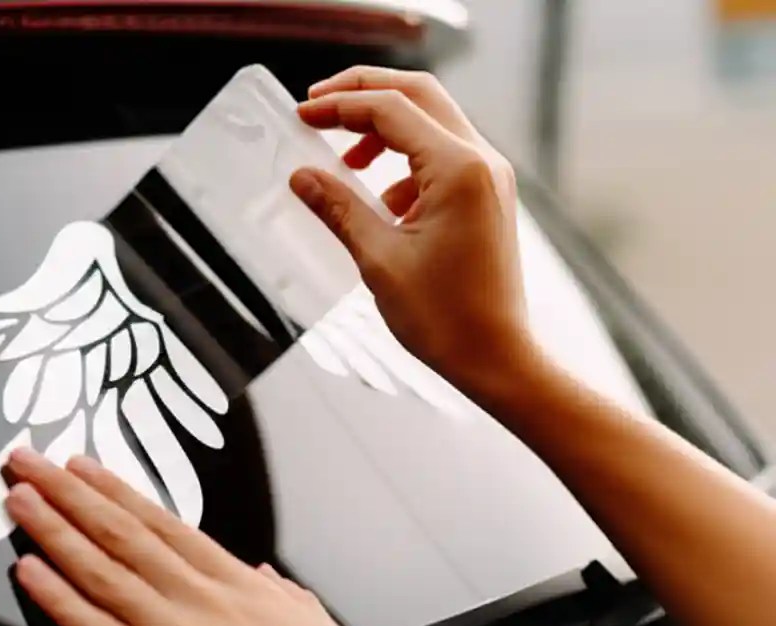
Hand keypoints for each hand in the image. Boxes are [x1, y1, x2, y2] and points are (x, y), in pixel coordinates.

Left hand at [3, 449, 403, 625]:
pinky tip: (29, 570)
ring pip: (102, 571)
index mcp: (235, 583)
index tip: (82, 466)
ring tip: (20, 499)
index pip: (162, 523)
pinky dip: (59, 599)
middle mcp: (199, 599)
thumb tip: (264, 576)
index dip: (115, 490)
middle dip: (69, 493)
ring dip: (55, 530)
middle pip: (121, 533)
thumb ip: (282, 595)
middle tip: (30, 462)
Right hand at [290, 66, 531, 392]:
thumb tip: (303, 176)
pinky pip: (441, 157)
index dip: (339, 107)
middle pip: (417, 96)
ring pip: (430, 123)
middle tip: (319, 106)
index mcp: (457, 170)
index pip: (390, 109)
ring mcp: (489, 178)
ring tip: (344, 161)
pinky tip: (379, 203)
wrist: (497, 358)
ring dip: (383, 130)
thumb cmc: (446, 318)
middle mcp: (481, 162)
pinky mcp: (487, 196)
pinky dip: (403, 163)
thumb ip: (339, 208)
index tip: (301, 115)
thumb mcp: (378, 259)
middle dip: (364, 93)